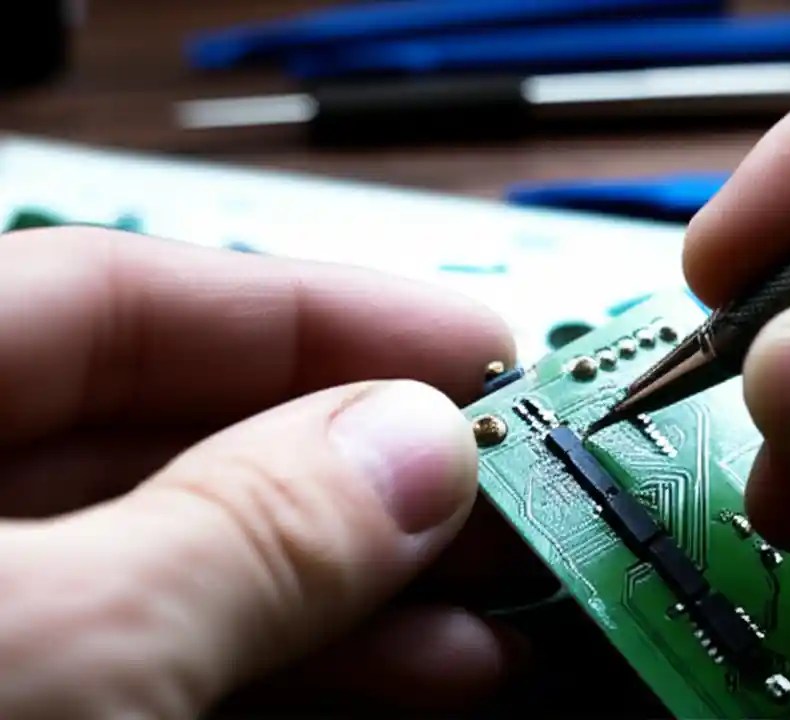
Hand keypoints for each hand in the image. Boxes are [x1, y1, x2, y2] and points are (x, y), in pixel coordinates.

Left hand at [0, 228, 526, 716]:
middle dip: (361, 458)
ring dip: (360, 574)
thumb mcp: (58, 650)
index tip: (466, 344)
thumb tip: (412, 449)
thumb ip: (240, 531)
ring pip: (185, 556)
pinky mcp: (30, 701)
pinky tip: (417, 667)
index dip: (309, 311)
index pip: (110, 294)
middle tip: (503, 477)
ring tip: (496, 594)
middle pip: (167, 429)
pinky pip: (172, 656)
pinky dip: (301, 657)